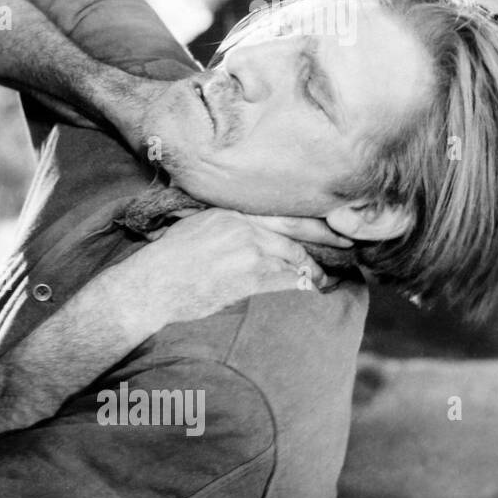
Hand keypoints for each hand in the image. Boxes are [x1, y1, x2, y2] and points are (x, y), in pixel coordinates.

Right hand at [110, 208, 326, 337]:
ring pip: (295, 255)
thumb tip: (238, 228)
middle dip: (324, 236)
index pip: (277, 211)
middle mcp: (242, 224)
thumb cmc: (165, 262)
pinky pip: (289, 277)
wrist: (151, 286)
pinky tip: (313, 287)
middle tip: (346, 243)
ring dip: (314, 266)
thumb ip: (220, 222)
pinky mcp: (251, 274)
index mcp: (227, 210)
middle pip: (295, 228)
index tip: (323, 223)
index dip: (304, 219)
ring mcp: (248, 248)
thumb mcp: (191, 227)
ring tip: (325, 274)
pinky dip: (304, 283)